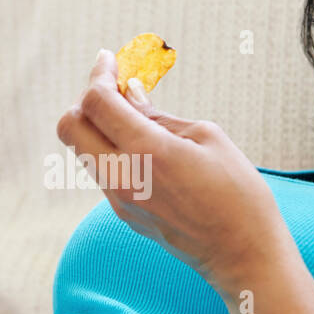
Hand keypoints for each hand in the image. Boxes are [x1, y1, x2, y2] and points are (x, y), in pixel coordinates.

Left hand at [55, 49, 288, 294]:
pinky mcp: (124, 213)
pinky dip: (110, 147)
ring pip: (83, 149)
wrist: (243, 255)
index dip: (98, 74)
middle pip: (69, 126)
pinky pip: (102, 170)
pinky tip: (142, 143)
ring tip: (133, 113)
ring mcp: (119, 200)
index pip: (95, 102)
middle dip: (86, 98)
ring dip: (97, 124)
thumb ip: (157, 115)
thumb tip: (128, 92)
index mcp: (147, 152)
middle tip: (114, 86)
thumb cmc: (238, 192)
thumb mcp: (206, 137)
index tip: (109, 59)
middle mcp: (123, 178)